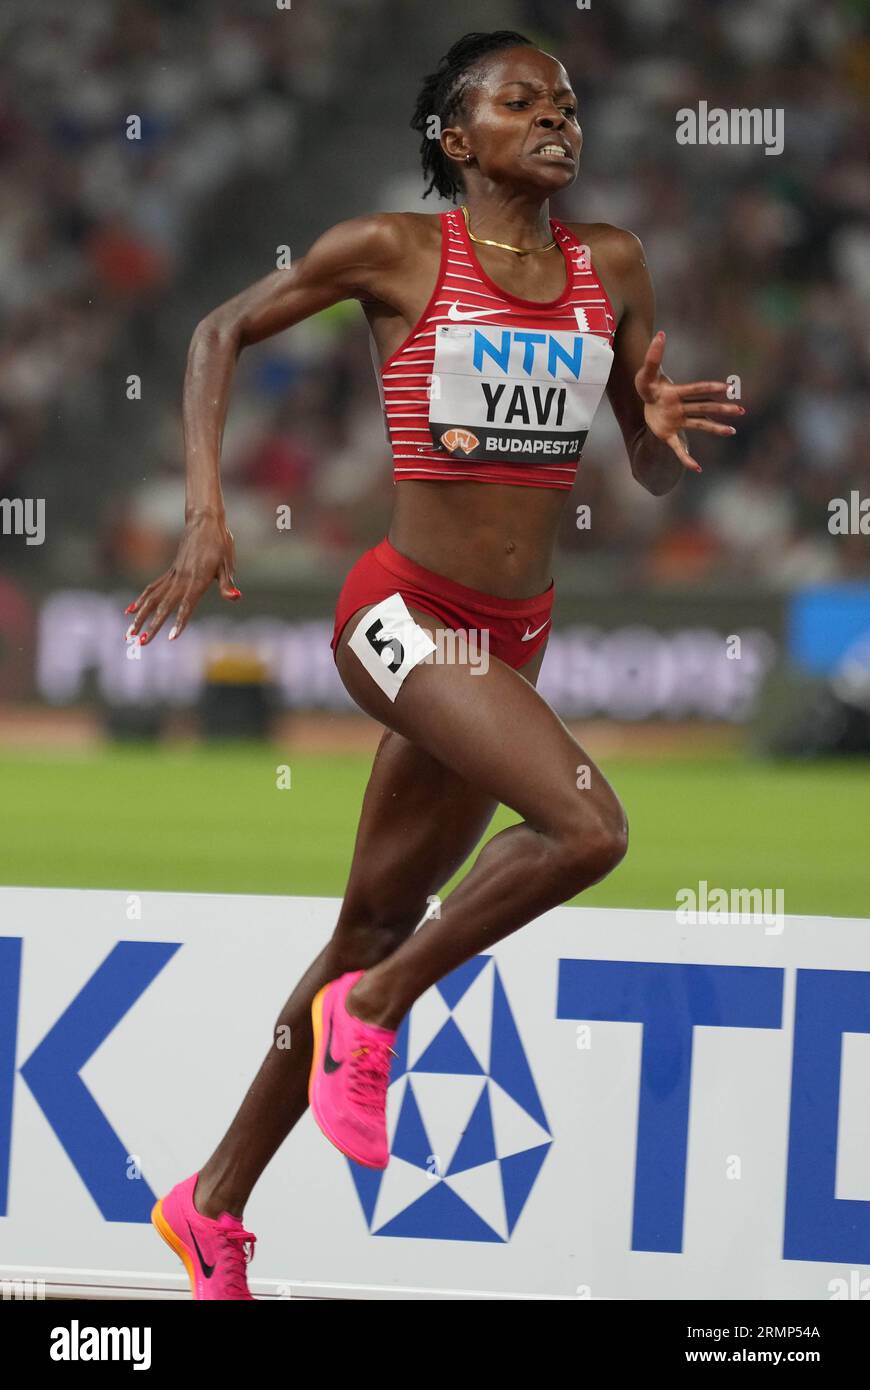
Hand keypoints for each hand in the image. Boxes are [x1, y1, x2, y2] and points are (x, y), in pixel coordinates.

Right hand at [124, 512, 238, 645]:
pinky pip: (152, 588)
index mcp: (197, 579)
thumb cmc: (220, 543)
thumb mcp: (227, 563)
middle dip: (152, 626)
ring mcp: (173, 575)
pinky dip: (140, 600)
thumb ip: (227, 584)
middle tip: (140, 643)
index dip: (180, 621)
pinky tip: (130, 610)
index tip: (172, 638)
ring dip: (139, 617)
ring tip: (128, 634)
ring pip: (152, 599)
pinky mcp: (170, 572)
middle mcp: (182, 579)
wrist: (205, 521)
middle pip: (163, 606)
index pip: (187, 605)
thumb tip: (235, 598)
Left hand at [634, 330, 743, 473]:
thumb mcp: (646, 372)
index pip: (696, 389)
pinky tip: (696, 468)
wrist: (643, 401)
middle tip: (740, 409)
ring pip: (699, 424)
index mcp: (678, 392)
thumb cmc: (647, 385)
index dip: (709, 388)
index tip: (726, 388)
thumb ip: (653, 356)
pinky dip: (686, 458)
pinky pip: (678, 447)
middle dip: (721, 409)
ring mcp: (678, 421)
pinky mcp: (669, 434)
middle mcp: (682, 407)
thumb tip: (661, 334)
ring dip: (715, 428)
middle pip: (704, 407)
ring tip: (732, 431)